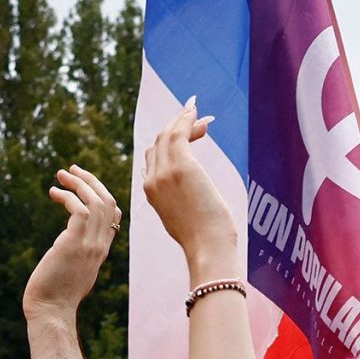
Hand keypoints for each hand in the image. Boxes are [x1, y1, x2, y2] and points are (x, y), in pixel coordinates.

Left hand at [25, 166, 123, 321]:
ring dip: (78, 183)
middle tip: (71, 169)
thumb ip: (77, 252)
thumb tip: (67, 243)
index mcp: (101, 250)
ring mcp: (90, 244)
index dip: (102, 194)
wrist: (51, 311)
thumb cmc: (55, 295)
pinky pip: (78, 209)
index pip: (114, 214)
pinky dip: (67, 196)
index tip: (83, 184)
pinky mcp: (74, 243)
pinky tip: (53, 193)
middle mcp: (100, 244)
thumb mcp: (73, 269)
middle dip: (90, 181)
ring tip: (60, 175)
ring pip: (96, 201)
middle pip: (108, 201)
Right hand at [142, 99, 237, 274]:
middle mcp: (152, 181)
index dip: (169, 143)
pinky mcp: (180, 167)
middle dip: (177, 128)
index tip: (190, 135)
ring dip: (183, 120)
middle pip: (158, 143)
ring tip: (198, 112)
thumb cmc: (204, 239)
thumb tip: (191, 195)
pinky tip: (197, 111)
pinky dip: (187, 118)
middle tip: (198, 121)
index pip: (153, 158)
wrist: (207, 247)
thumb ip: (180, 203)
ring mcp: (164, 173)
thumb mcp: (185, 219)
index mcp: (152, 193)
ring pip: (167, 135)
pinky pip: (179, 133)